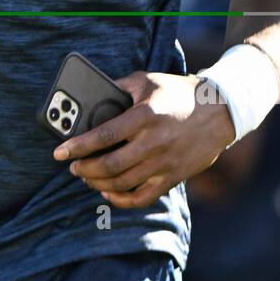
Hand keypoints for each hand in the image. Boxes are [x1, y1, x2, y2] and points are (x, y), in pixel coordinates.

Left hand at [52, 71, 236, 208]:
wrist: (220, 111)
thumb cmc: (179, 93)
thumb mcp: (147, 81)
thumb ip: (119, 87)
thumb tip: (92, 95)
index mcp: (145, 116)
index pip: (103, 136)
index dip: (78, 146)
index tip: (59, 153)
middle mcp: (154, 142)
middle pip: (110, 165)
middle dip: (84, 168)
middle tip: (72, 166)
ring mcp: (164, 163)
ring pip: (122, 183)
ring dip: (98, 183)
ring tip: (86, 176)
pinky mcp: (173, 177)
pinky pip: (142, 197)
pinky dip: (121, 199)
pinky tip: (108, 191)